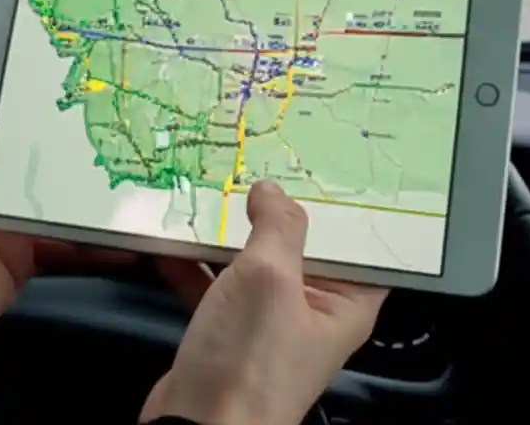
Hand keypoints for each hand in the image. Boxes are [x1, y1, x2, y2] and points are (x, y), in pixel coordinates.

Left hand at [0, 41, 132, 388]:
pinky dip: (100, 248)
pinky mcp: (25, 259)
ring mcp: (9, 223)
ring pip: (61, 197)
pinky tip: (129, 240)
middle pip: (39, 153)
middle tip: (121, 111)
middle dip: (75, 136)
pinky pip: (70, 249)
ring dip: (94, 189)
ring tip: (136, 169)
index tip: (66, 65)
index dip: (27, 92)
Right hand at [142, 181, 388, 424]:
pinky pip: (215, 287)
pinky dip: (195, 264)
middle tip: (258, 166)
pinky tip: (172, 239)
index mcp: (345, 304)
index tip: (321, 168)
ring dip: (230, 234)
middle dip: (276, 211)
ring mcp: (267, 325)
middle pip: (301, 250)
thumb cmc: (249, 362)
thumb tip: (272, 191)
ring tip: (211, 193)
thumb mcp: (270, 277)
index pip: (358, 246)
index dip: (342, 207)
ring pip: (253, 266)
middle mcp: (312, 313)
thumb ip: (277, 226)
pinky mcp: (226, 335)